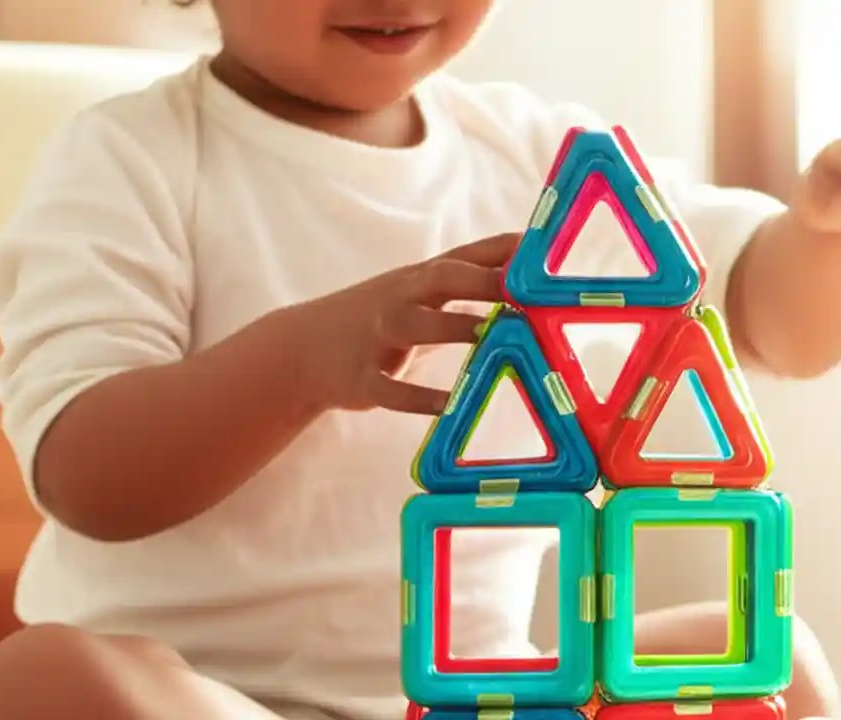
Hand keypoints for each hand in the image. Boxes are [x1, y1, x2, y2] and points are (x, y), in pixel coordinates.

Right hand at [288, 233, 519, 415]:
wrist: (301, 348)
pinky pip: (389, 387)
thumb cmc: (379, 318)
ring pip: (412, 324)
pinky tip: (448, 403)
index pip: (464, 256)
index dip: (500, 251)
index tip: (539, 249)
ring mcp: (377, 336)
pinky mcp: (361, 377)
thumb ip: (466, 286)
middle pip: (439, 278)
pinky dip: (418, 396)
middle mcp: (399, 298)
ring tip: (487, 334)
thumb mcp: (418, 296)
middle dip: (479, 279)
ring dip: (451, 327)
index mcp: (417, 279)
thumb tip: (526, 279)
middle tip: (520, 288)